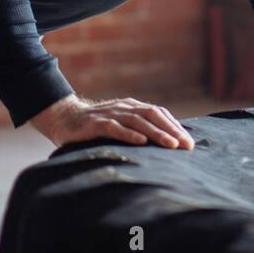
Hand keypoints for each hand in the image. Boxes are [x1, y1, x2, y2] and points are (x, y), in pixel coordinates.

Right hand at [34, 94, 195, 149]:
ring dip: (156, 133)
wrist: (64, 119)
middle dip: (171, 130)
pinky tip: (141, 142)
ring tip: (170, 144)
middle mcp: (124, 107)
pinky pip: (114, 128)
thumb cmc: (96, 126)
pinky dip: (129, 134)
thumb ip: (138, 129)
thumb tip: (164, 143)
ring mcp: (110, 114)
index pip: (159, 113)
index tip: (189, 142)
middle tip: (185, 145)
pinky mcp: (95, 124)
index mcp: (132, 106)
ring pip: (138, 121)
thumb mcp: (120, 124)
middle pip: (153, 115)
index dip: (175, 126)